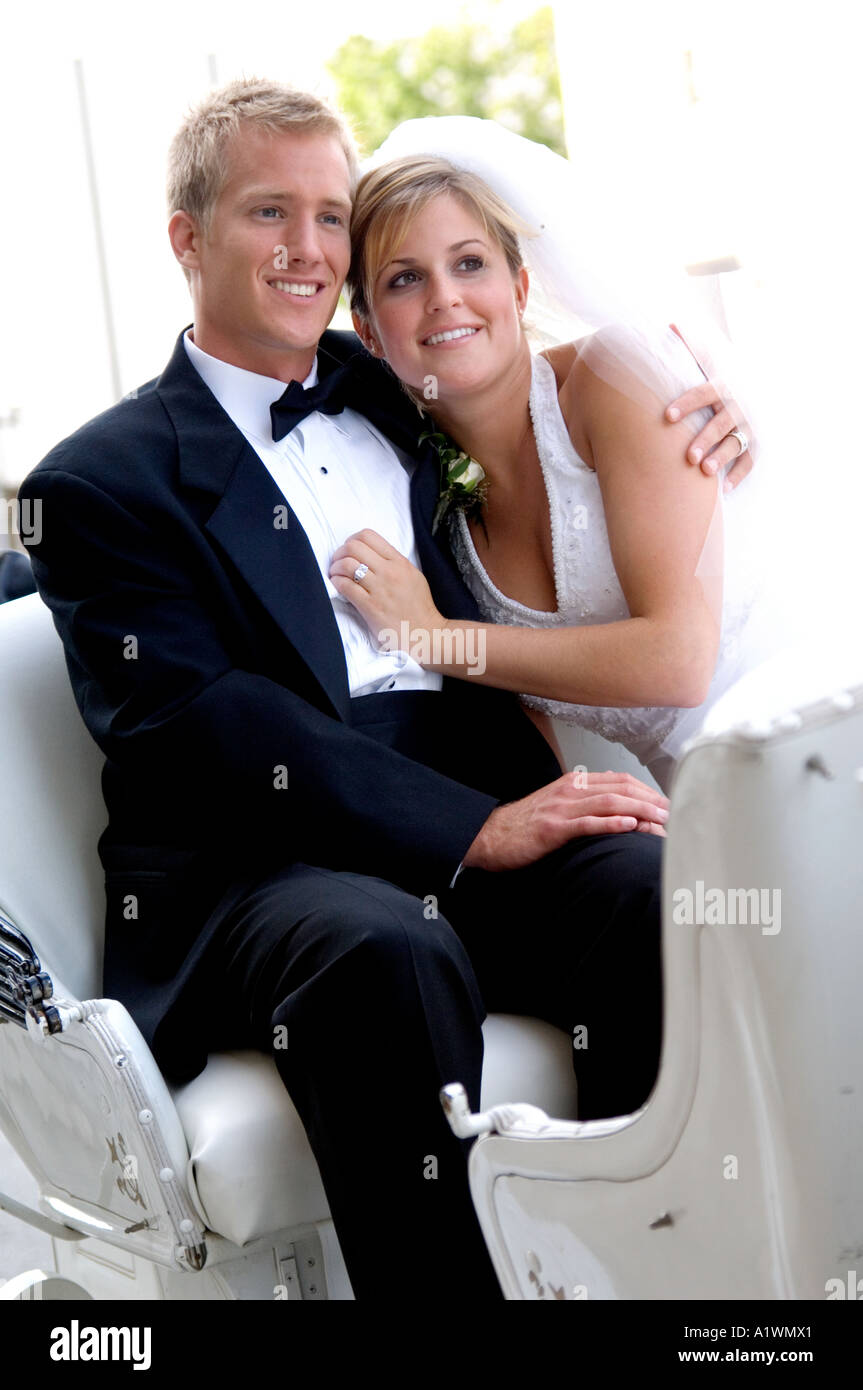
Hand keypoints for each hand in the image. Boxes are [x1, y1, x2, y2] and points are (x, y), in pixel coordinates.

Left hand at [329, 529, 442, 653]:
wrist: (426, 633)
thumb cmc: (419, 607)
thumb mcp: (413, 576)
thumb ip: (394, 563)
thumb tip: (372, 554)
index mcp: (399, 562)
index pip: (368, 536)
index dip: (352, 540)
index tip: (350, 551)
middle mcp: (389, 572)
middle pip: (353, 547)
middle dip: (339, 553)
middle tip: (338, 563)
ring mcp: (379, 589)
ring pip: (346, 565)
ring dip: (335, 568)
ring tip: (336, 576)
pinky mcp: (370, 607)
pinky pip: (345, 587)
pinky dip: (337, 583)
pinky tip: (338, 586)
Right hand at [463, 770, 669, 872]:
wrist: (491, 836)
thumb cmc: (526, 825)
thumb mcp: (559, 807)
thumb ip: (586, 804)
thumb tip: (618, 808)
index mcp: (574, 783)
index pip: (620, 780)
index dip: (647, 790)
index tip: (667, 803)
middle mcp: (571, 790)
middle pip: (620, 789)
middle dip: (651, 800)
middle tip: (674, 813)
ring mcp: (562, 808)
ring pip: (609, 803)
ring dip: (640, 811)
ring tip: (661, 820)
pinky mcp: (553, 829)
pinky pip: (587, 823)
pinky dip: (611, 823)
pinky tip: (629, 825)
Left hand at [665, 323, 753, 491]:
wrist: (765, 385)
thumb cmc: (725, 378)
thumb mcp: (712, 360)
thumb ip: (692, 348)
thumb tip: (670, 324)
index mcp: (723, 386)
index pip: (703, 393)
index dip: (686, 404)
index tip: (667, 417)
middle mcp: (737, 406)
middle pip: (721, 422)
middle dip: (706, 438)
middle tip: (688, 456)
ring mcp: (750, 425)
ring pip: (736, 443)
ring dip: (722, 457)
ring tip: (705, 472)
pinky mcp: (758, 442)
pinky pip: (751, 460)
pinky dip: (739, 474)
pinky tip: (724, 490)